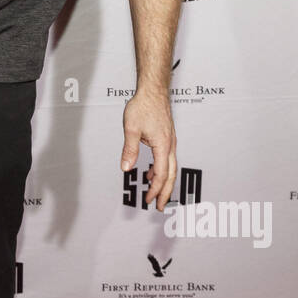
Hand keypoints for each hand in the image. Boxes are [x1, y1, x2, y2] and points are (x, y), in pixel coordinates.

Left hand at [121, 88, 175, 210]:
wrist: (153, 91)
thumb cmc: (144, 106)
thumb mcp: (131, 129)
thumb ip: (129, 150)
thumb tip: (126, 168)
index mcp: (163, 146)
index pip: (162, 174)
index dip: (155, 189)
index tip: (149, 200)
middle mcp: (170, 146)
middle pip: (171, 175)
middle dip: (165, 192)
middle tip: (160, 206)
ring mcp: (170, 142)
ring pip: (171, 168)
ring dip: (164, 182)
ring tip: (155, 193)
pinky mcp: (167, 138)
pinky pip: (167, 159)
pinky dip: (161, 170)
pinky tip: (150, 173)